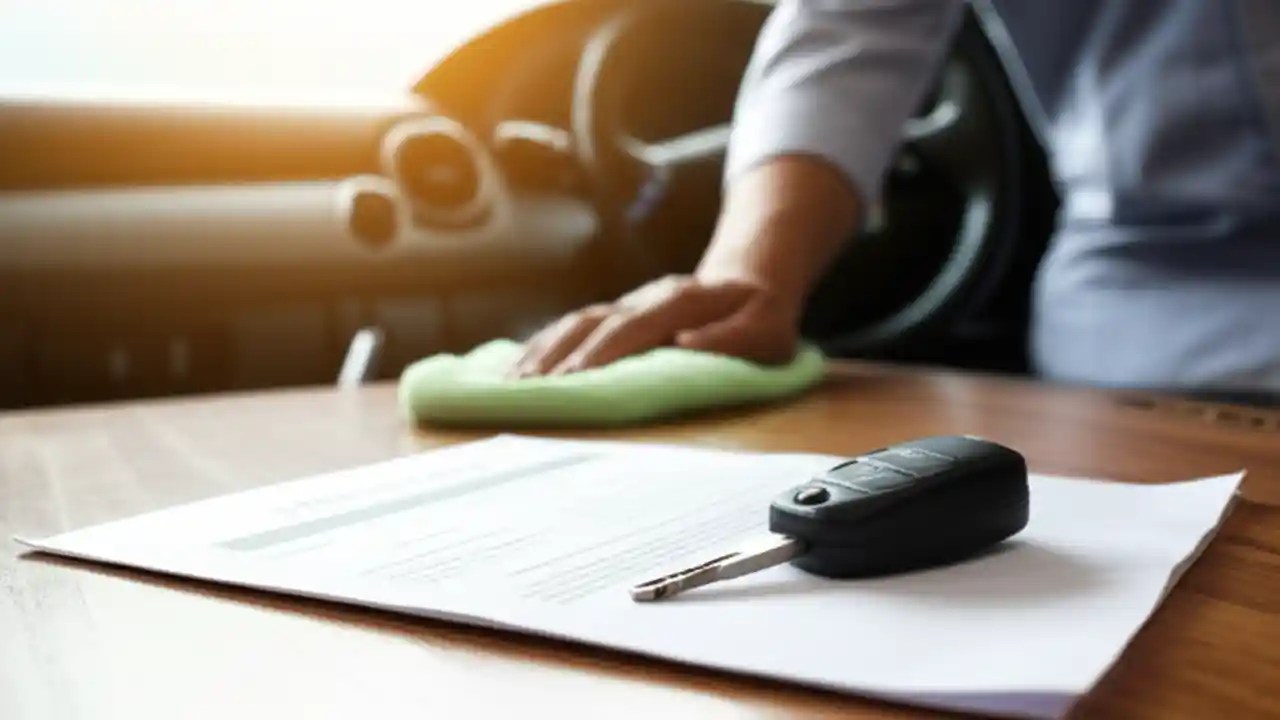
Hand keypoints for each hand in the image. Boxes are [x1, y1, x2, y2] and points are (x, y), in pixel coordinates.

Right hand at [511, 275, 799, 376]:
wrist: (751, 280)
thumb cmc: (761, 316)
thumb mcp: (768, 330)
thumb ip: (735, 337)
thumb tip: (688, 343)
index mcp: (681, 301)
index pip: (633, 326)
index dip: (602, 352)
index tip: (575, 380)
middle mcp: (645, 298)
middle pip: (592, 323)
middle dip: (558, 357)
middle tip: (528, 391)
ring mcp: (626, 303)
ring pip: (575, 323)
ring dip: (542, 352)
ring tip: (511, 385)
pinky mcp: (615, 314)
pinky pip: (571, 328)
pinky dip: (541, 348)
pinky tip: (516, 370)